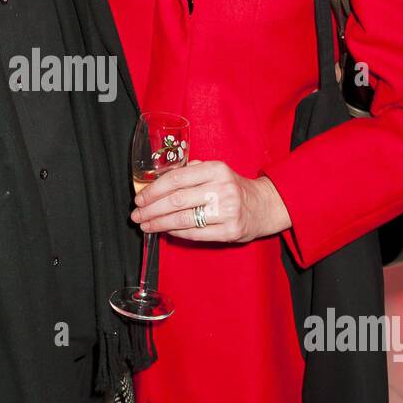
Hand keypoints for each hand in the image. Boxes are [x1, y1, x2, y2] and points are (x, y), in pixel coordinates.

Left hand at [130, 160, 291, 243]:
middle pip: (176, 200)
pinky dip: (176, 233)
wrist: (265, 205)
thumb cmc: (233, 187)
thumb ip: (190, 172)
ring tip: (146, 225)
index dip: (153, 190)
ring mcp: (228, 211)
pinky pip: (195, 233)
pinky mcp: (231, 231)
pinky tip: (165, 231)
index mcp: (216, 169)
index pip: (176, 179)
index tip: (139, 198)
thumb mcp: (216, 171)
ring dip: (159, 224)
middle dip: (151, 209)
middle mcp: (222, 188)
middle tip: (136, 215)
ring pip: (183, 219)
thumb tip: (156, 183)